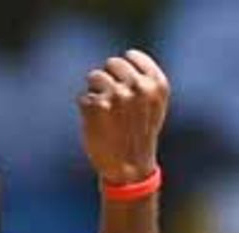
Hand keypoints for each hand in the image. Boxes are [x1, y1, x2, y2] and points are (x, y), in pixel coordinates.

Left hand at [77, 49, 168, 183]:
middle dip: (107, 80)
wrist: (129, 170)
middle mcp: (138, 86)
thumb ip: (146, 80)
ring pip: (94, 76)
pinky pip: (83, 97)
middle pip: (111, 64)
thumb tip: (126, 58)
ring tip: (102, 114)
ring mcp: (117, 94)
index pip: (131, 57)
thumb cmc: (139, 136)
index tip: (123, 87)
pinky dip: (85, 110)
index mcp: (155, 84)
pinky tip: (96, 126)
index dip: (123, 70)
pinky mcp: (97, 105)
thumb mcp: (154, 106)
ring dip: (94, 92)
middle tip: (110, 104)